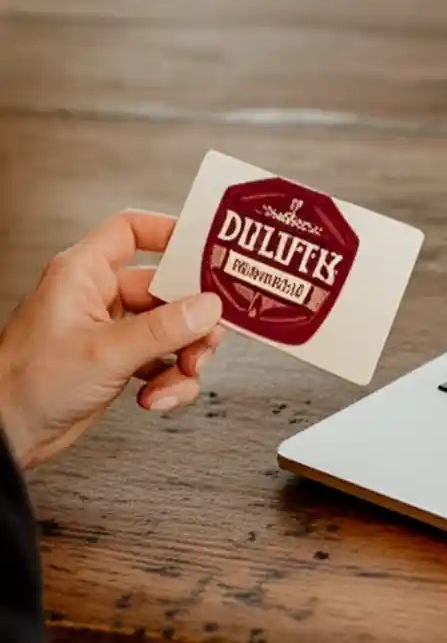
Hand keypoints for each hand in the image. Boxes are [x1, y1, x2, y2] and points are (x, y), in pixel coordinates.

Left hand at [0, 211, 223, 469]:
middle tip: (209, 336)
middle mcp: (99, 296)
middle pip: (167, 288)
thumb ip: (165, 328)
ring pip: (172, 328)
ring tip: (182, 375)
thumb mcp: (107, 351)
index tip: (207, 251)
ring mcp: (111, 329)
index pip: (132, 230)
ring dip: (186, 355)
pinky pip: (163, 360)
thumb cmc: (29, 383)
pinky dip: (171, 380)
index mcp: (84, 274)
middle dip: (193, 318)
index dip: (171, 233)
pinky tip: (157, 397)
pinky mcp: (119, 360)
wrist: (8, 434)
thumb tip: (209, 307)